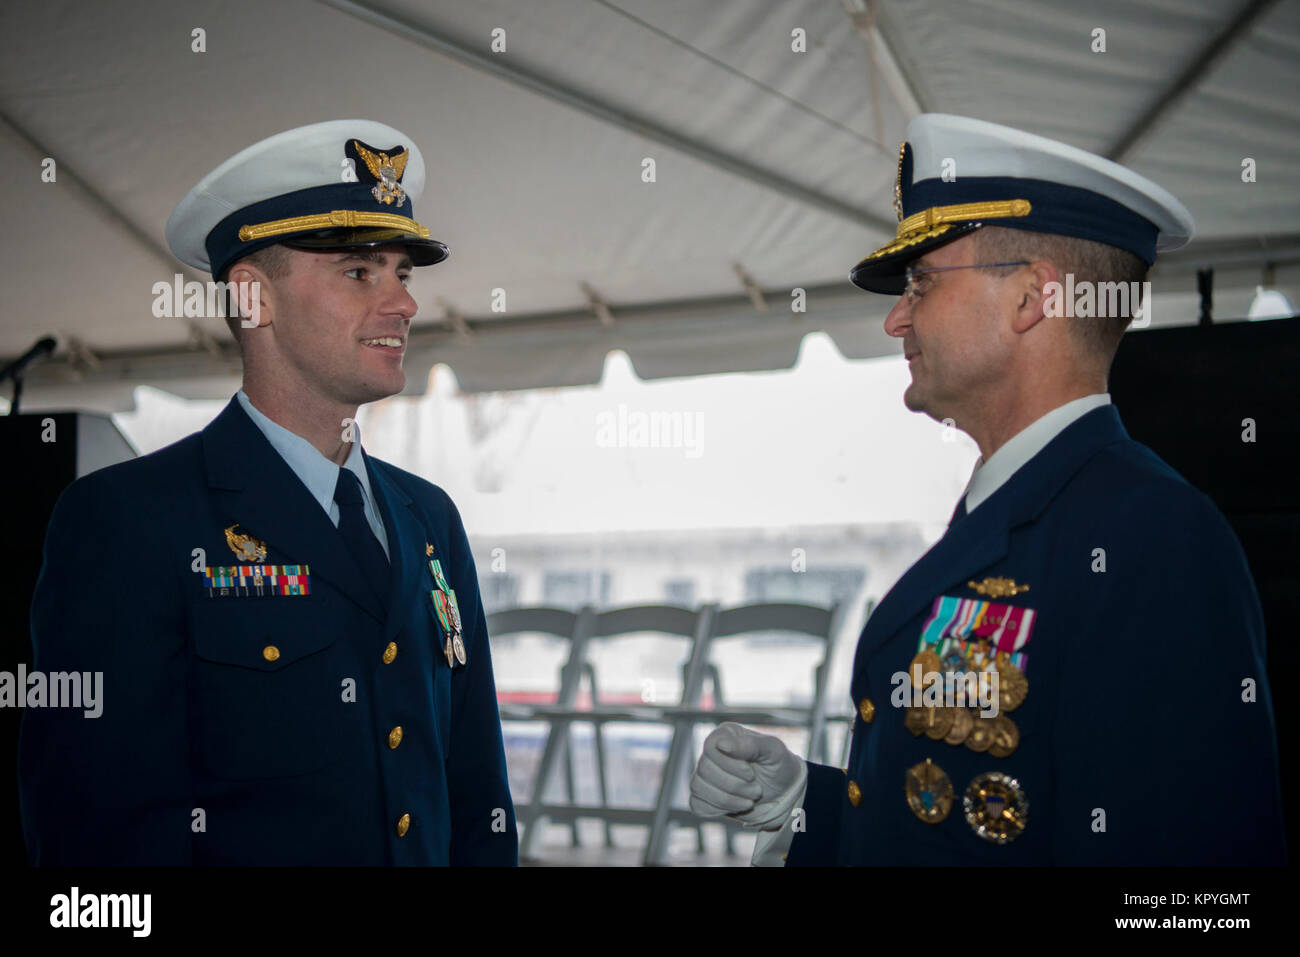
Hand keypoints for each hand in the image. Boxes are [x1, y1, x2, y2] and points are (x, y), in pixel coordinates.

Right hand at [689, 722, 806, 830]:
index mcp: (726, 735)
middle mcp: (712, 752)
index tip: (751, 773)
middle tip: (757, 790)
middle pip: (704, 769)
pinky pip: (697, 804)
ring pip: (698, 788)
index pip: (710, 747)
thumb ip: (749, 745)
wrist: (784, 796)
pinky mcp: (705, 796)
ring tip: (750, 799)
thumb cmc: (779, 767)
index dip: (730, 764)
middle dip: (735, 786)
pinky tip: (737, 805)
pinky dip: (719, 809)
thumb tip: (722, 744)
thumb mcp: (773, 751)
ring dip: (729, 799)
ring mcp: (706, 775)